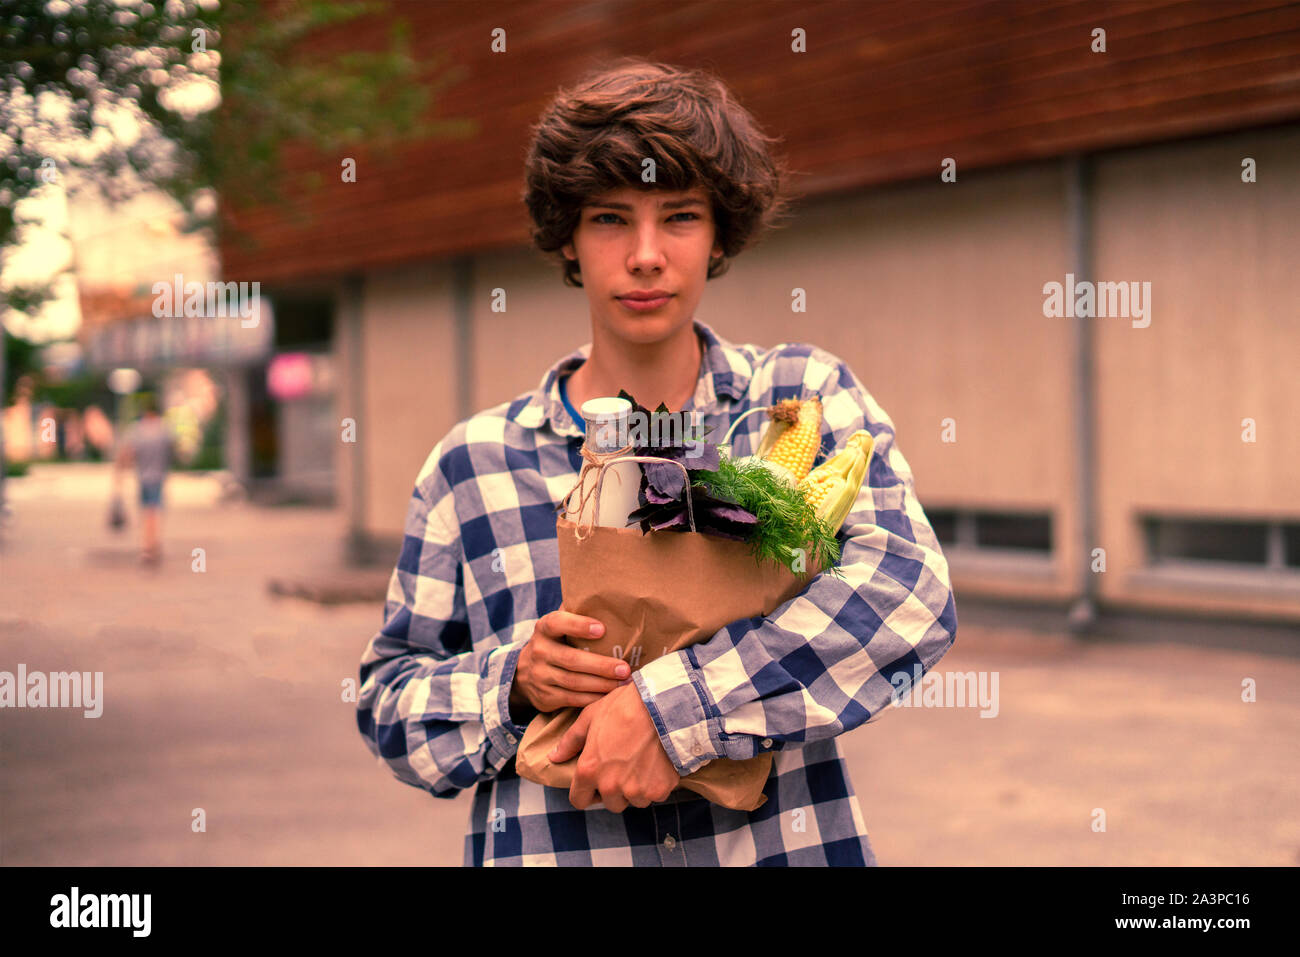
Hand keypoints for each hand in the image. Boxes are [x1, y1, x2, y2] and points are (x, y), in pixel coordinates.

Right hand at [510, 611, 630, 714]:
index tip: (602, 628)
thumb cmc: (555, 642)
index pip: (558, 623)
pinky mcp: (544, 696)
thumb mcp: (557, 625)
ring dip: (602, 684)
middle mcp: (540, 651)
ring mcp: (540, 676)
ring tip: (623, 682)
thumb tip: (608, 595)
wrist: (523, 673)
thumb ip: (575, 612)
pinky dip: (592, 699)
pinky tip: (608, 695)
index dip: (579, 625)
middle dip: (601, 666)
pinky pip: (572, 699)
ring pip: (574, 682)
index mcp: (545, 629)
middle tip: (625, 668)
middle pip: (572, 660)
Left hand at [551, 683, 681, 812]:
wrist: (662, 706)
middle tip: (623, 767)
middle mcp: (611, 786)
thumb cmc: (623, 707)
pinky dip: (656, 783)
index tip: (593, 783)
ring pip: (634, 800)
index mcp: (589, 771)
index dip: (585, 792)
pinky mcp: (660, 789)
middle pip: (610, 803)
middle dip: (615, 789)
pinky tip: (658, 763)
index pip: (579, 800)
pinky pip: (655, 794)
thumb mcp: (590, 717)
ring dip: (637, 788)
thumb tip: (554, 757)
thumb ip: (570, 742)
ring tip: (642, 763)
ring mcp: (637, 790)